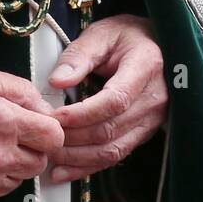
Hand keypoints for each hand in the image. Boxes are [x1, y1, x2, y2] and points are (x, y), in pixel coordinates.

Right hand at [0, 62, 64, 201]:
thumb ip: (19, 88)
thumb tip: (41, 104)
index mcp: (5, 122)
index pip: (54, 137)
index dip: (48, 130)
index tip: (39, 127)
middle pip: (38, 162)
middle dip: (29, 148)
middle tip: (7, 135)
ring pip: (16, 180)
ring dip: (8, 165)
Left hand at [45, 13, 167, 184]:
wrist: (157, 46)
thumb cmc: (128, 36)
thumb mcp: (103, 33)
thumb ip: (79, 55)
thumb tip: (56, 80)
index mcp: (145, 67)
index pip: (114, 101)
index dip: (82, 113)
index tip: (56, 116)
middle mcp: (153, 99)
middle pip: (110, 129)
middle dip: (74, 137)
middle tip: (45, 135)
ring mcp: (151, 120)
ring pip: (113, 149)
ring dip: (79, 157)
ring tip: (52, 155)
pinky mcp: (144, 132)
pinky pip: (117, 154)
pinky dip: (90, 165)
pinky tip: (67, 168)